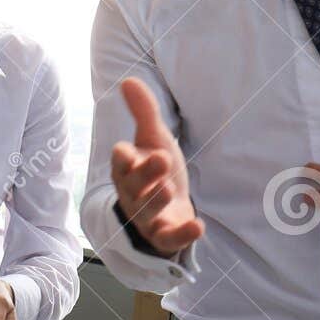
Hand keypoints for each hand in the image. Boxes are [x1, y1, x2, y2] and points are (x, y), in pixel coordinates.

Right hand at [109, 77, 204, 255]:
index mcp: (128, 168)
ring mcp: (147, 216)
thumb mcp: (154, 139)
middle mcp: (133, 193)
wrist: (167, 207)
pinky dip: (181, 235)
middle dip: (145, 174)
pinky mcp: (162, 235)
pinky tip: (198, 226)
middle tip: (163, 159)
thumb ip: (143, 112)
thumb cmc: (156, 169)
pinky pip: (167, 239)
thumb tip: (128, 80)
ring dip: (156, 201)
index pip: (120, 162)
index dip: (123, 157)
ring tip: (169, 190)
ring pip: (146, 211)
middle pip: (134, 185)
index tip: (125, 149)